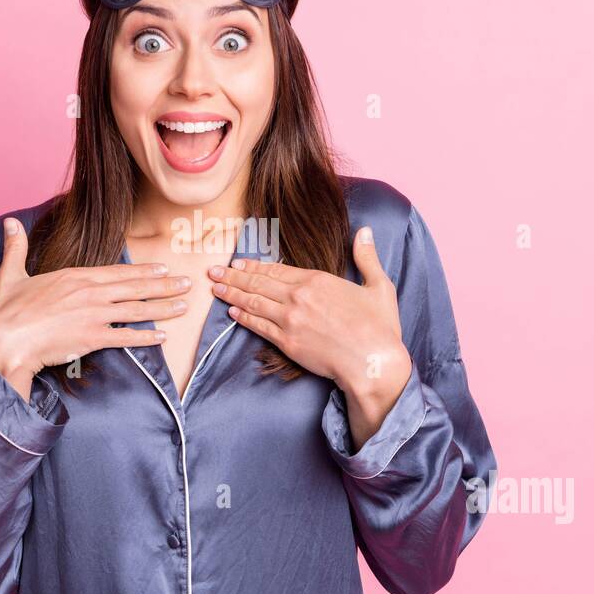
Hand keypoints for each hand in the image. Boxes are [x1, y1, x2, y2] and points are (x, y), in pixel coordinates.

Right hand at [0, 217, 190, 397]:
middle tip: (186, 283)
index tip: (161, 268)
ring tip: (184, 305)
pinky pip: (126, 338)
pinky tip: (163, 337)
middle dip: (163, 285)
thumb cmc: (6, 311)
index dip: (141, 271)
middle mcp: (89, 293)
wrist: (4, 341)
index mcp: (74, 277)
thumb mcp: (10, 274)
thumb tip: (10, 222)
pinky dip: (146, 337)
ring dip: (163, 307)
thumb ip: (16, 247)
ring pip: (136, 309)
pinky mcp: (92, 338)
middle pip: (134, 287)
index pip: (116, 272)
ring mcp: (93, 315)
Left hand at [207, 225, 410, 447]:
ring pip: (254, 303)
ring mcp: (290, 319)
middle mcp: (299, 296)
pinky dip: (243, 318)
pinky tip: (232, 312)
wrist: (373, 362)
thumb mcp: (379, 287)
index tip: (239, 263)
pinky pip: (259, 326)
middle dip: (233, 276)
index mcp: (318, 280)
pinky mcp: (287, 342)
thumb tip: (365, 231)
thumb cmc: (380, 328)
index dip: (255, 266)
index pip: (278, 270)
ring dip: (232, 294)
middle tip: (213, 272)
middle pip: (259, 283)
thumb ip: (367, 258)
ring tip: (216, 288)